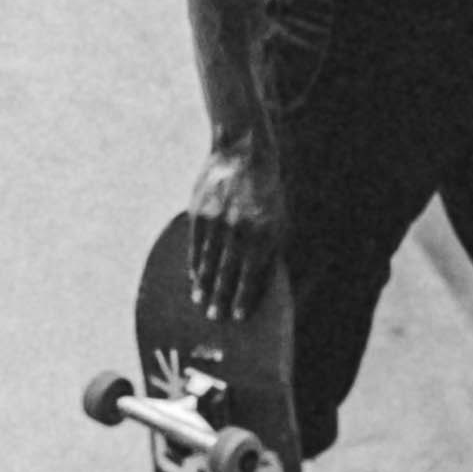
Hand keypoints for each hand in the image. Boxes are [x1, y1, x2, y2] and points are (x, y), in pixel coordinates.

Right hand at [185, 134, 283, 325]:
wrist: (244, 153)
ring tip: (199, 301)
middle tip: (213, 318)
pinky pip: (195, 244)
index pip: (252, 272)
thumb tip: (258, 285)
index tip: (237, 317)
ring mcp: (217, 219)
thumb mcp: (279, 220)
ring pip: (208, 259)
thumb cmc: (267, 194)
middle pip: (227, 270)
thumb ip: (270, 250)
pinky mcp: (200, 211)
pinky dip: (194, 262)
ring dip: (204, 283)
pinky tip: (193, 277)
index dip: (244, 296)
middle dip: (220, 297)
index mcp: (263, 231)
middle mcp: (240, 227)